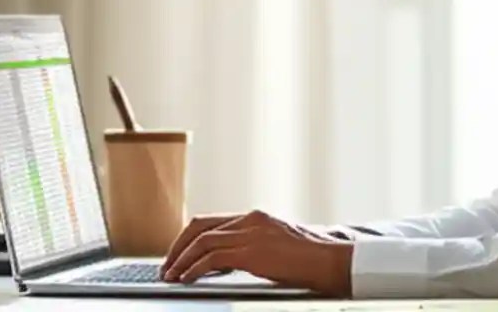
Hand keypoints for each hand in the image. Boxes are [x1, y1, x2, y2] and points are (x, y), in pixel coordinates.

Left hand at [160, 210, 353, 296]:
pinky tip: (187, 279)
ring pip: (201, 241)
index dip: (190, 239)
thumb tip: (229, 262)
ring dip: (181, 260)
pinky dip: (193, 269)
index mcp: (255, 217)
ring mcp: (250, 233)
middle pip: (199, 226)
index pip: (211, 222)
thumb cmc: (311, 260)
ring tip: (171, 276)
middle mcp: (249, 220)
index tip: (178, 255)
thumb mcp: (277, 248)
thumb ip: (253, 248)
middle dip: (178, 246)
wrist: (330, 262)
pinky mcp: (251, 251)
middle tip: (167, 266)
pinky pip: (211, 258)